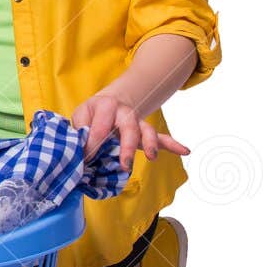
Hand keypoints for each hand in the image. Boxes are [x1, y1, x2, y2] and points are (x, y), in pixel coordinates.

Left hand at [70, 94, 191, 172]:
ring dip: (150, 144)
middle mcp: (124, 112)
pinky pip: (161, 137)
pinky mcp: (145, 132)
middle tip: (124, 164)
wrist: (108, 103)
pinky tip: (185, 151)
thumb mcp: (81, 117)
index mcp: (105, 105)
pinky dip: (173, 144)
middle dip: (127, 146)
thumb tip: (81, 153)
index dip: (93, 145)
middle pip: (128, 127)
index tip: (87, 159)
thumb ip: (81, 132)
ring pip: (146, 131)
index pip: (100, 127)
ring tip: (151, 157)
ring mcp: (137, 122)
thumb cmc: (91, 115)